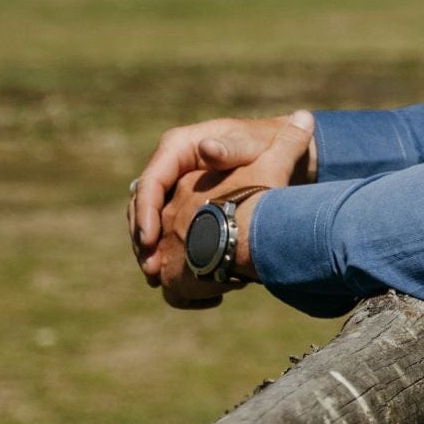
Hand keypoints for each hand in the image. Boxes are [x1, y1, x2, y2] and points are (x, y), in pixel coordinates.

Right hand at [130, 112, 314, 284]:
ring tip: (156, 278)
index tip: (149, 240)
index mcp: (178, 149)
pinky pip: (163, 232)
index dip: (146, 212)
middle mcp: (170, 169)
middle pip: (143, 205)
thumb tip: (208, 148)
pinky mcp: (181, 207)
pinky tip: (169, 277)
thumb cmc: (266, 145)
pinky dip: (164, 253)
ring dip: (149, 250)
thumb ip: (231, 147)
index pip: (151, 182)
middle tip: (150, 268)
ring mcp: (173, 189)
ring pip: (150, 222)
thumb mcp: (251, 145)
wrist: (280, 153)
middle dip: (143, 237)